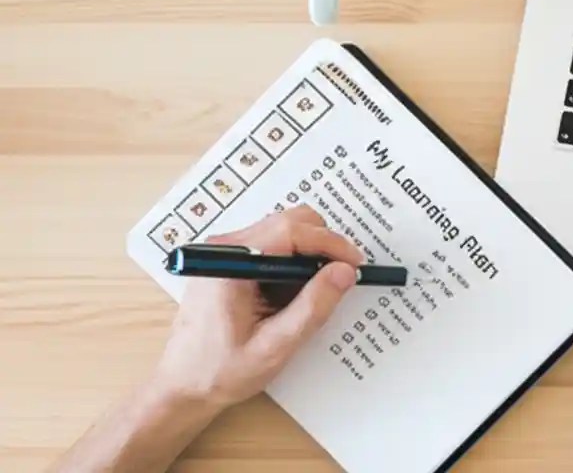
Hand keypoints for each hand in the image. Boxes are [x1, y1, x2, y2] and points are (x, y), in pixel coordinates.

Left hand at [153, 206, 362, 410]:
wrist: (182, 386)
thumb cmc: (221, 371)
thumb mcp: (275, 346)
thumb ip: (312, 307)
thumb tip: (345, 272)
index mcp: (230, 262)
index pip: (291, 230)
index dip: (330, 242)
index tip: (355, 264)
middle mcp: (225, 247)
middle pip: (290, 221)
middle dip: (323, 244)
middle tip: (340, 277)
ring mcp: (225, 251)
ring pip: (285, 231)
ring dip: (309, 254)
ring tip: (318, 290)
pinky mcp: (230, 261)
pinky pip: (274, 246)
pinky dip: (295, 261)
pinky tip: (296, 293)